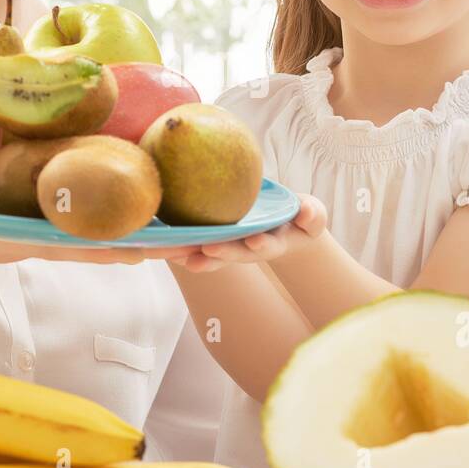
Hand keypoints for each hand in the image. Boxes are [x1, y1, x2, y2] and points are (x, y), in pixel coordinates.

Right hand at [0, 209, 203, 291]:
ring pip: (97, 230)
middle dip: (146, 242)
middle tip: (199, 242)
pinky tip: (149, 204)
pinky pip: (80, 214)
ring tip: (194, 229)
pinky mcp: (29, 215)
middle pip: (98, 240)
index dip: (109, 245)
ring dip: (142, 231)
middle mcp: (32, 234)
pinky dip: (114, 212)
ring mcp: (35, 226)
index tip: (151, 249)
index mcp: (9, 236)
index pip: (68, 244)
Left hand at [169, 194, 326, 271]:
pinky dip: (174, 242)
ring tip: (167, 253)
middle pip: (228, 253)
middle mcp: (244, 247)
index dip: (255, 246)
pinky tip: (155, 240)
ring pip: (204, 250)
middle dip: (216, 256)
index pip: (259, 247)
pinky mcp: (212, 237)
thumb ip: (313, 216)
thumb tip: (309, 212)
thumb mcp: (312, 217)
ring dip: (186, 252)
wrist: (284, 226)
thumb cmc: (300, 219)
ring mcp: (227, 244)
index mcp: (267, 243)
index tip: (252, 242)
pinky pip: (191, 240)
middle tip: (200, 254)